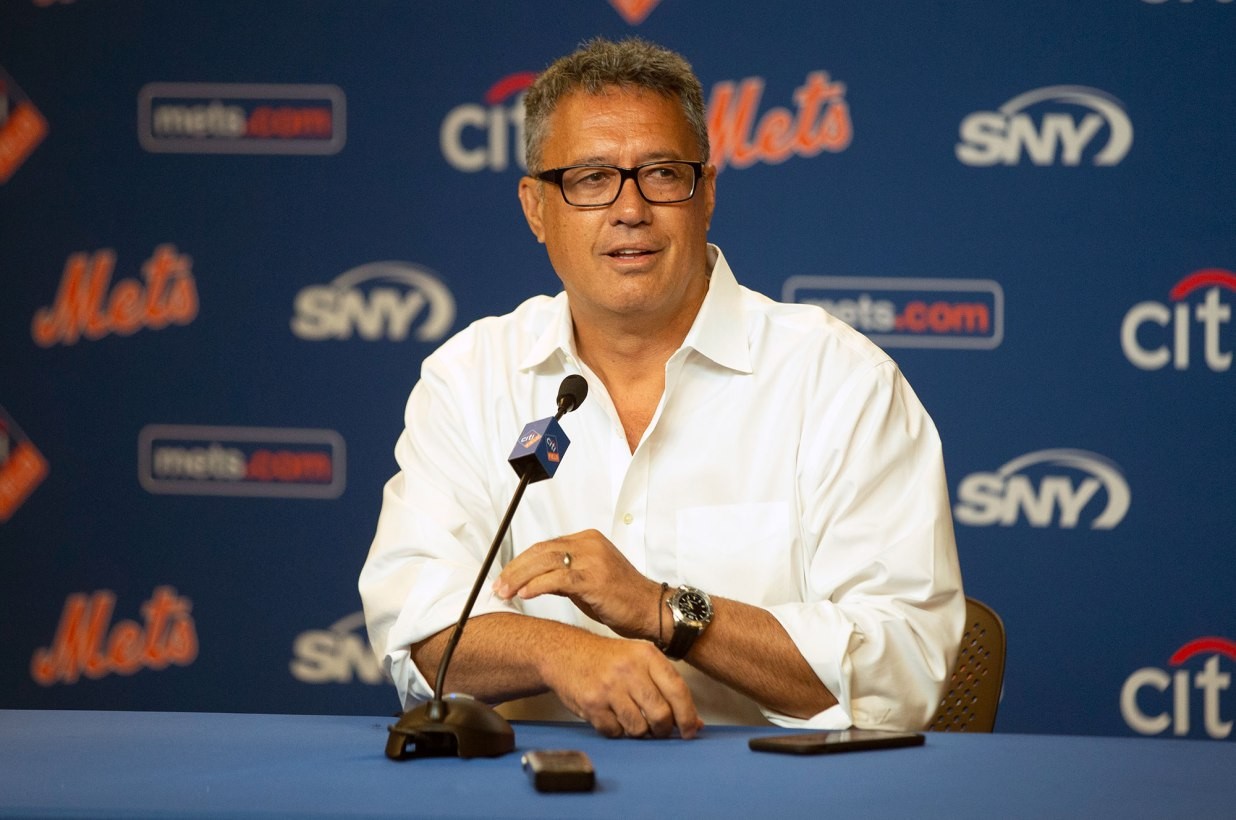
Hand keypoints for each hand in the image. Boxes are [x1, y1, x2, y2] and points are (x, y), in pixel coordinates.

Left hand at [493, 529, 660, 640]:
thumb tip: (532, 580)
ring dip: (520, 578)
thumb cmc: (621, 597)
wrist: (650, 609)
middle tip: (498, 585)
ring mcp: (592, 558)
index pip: (545, 546)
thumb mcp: (588, 579)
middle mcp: (588, 543)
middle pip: (541, 551)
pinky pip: (557, 578)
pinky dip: (537, 585)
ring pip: (545, 562)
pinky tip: (524, 594)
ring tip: (504, 592)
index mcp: (587, 539)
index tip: (505, 576)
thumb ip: (563, 574)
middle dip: (515, 569)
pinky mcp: (593, 577)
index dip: (521, 561)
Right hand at [543, 631, 702, 737]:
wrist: (565, 653)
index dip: (688, 715)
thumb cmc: (607, 659)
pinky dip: (616, 730)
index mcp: (646, 655)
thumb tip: (694, 723)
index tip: (690, 730)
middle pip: (661, 714)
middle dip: (663, 729)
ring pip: (638, 728)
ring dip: (638, 731)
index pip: (678, 690)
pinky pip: (615, 732)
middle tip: (658, 729)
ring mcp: (609, 687)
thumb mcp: (639, 661)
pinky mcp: (592, 704)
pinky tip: (611, 715)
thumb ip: (667, 687)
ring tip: (630, 718)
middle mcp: (629, 669)